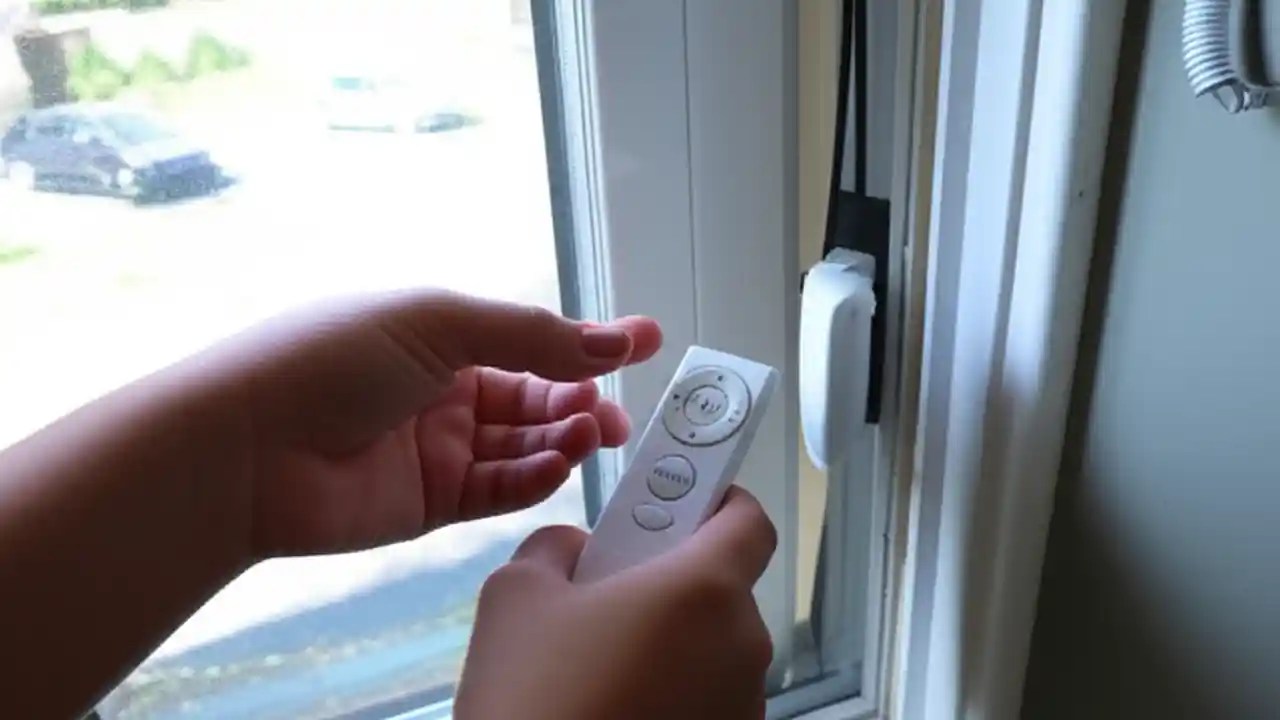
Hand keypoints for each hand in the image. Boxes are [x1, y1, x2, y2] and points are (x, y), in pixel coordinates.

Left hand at [213, 289, 661, 557]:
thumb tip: (616, 339)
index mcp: (442, 335)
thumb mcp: (440, 323)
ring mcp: (440, 448)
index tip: (646, 341)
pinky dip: (534, 478)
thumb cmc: (330, 359)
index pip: (532, 339)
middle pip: (536, 397)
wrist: (248, 447)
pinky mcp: (433, 502)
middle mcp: (445, 390)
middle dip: (583, 399)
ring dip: (564, 437)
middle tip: (619, 411)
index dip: (587, 341)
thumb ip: (532, 336)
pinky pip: (500, 489)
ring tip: (591, 432)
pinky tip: (556, 464)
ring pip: (525, 444)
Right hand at [454, 487, 777, 719]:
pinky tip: (613, 705)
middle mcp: (742, 646)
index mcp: (704, 589)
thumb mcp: (517, 595)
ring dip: (669, 645)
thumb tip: (576, 548)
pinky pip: (704, 700)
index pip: (748, 520)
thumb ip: (557, 547)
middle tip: (606, 598)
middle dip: (669, 585)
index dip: (718, 502)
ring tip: (598, 667)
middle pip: (720, 591)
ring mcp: (741, 705)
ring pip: (710, 650)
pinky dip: (671, 693)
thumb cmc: (535, 696)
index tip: (682, 503)